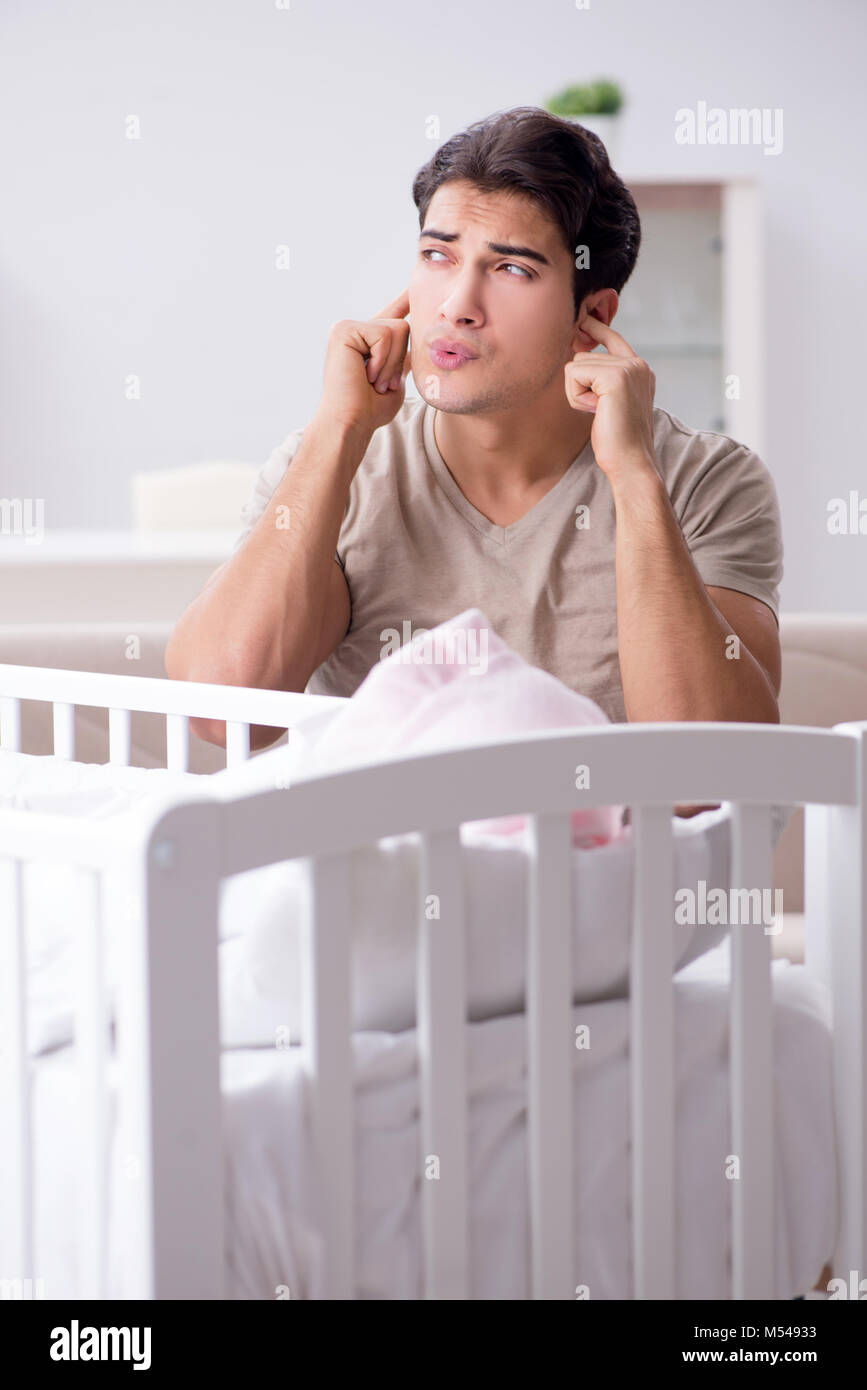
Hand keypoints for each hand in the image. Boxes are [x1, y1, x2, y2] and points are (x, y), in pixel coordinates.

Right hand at [316, 289, 412, 435]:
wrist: (351, 422)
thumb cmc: (370, 410)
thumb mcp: (395, 381)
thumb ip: (403, 361)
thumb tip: (417, 346)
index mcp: (367, 342)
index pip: (391, 316)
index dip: (404, 301)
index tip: (415, 285)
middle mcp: (355, 330)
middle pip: (403, 326)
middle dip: (399, 360)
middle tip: (380, 383)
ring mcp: (347, 328)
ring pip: (396, 329)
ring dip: (391, 363)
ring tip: (372, 381)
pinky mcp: (344, 330)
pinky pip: (383, 334)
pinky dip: (382, 360)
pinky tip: (365, 375)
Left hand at [564, 314, 656, 482]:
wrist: (631, 462)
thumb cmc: (618, 441)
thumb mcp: (611, 403)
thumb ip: (604, 381)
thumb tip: (578, 359)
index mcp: (641, 370)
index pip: (614, 339)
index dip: (596, 328)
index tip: (583, 320)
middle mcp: (638, 364)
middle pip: (584, 355)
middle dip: (580, 386)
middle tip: (599, 411)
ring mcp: (629, 368)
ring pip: (577, 364)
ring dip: (578, 392)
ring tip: (599, 412)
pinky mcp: (615, 376)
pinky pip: (574, 373)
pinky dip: (576, 396)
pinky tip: (595, 411)